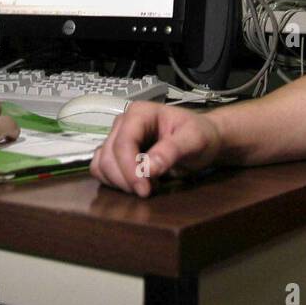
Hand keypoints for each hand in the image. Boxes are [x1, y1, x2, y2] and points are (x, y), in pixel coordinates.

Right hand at [90, 101, 221, 196]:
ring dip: (118, 182)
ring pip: (101, 164)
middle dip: (125, 179)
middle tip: (148, 191)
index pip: (123, 142)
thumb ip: (172, 151)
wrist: (204, 139)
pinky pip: (102, 170)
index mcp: (140, 113)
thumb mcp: (194, 140)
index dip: (130, 169)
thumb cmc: (201, 135)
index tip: (145, 189)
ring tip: (145, 186)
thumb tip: (148, 168)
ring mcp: (118, 138)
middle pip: (109, 155)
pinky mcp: (117, 153)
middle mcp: (124, 123)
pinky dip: (114, 182)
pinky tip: (135, 185)